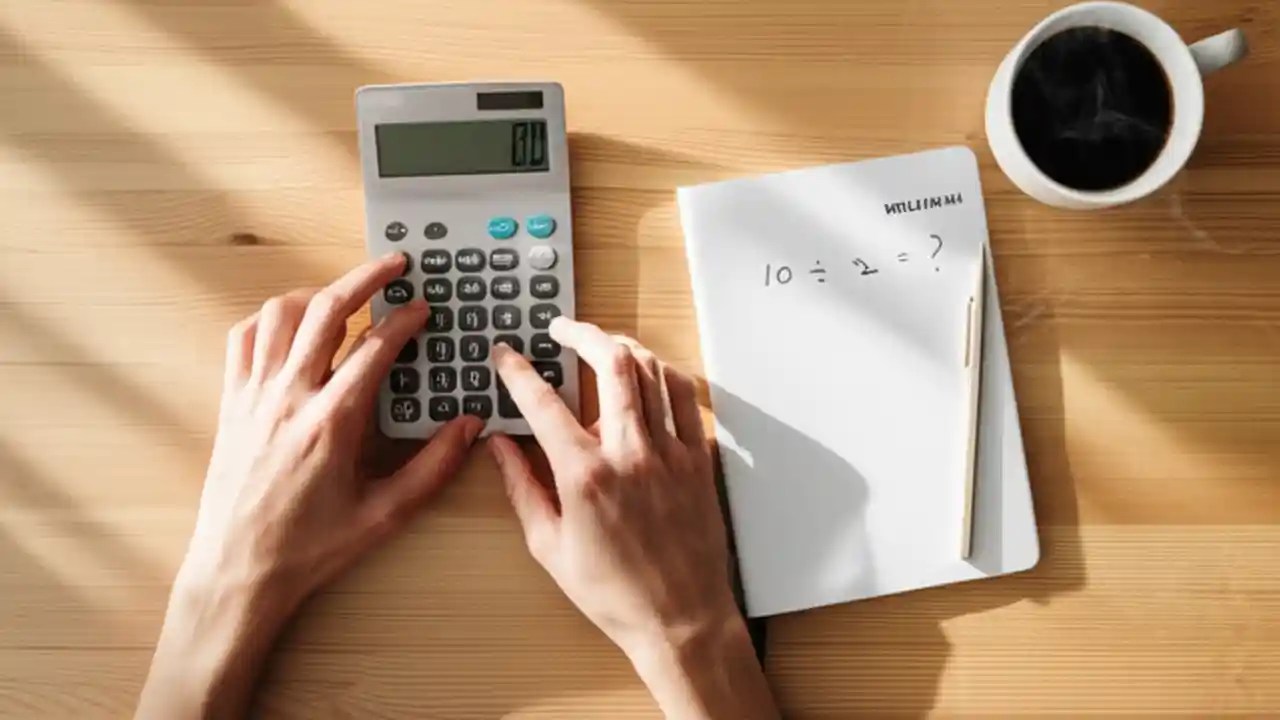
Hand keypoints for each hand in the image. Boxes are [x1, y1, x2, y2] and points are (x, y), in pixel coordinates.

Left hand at [138, 254, 482, 718]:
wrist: (239, 570)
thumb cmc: (312, 547)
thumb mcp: (385, 514)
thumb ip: (433, 467)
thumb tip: (469, 425)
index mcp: (331, 423)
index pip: (374, 348)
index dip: (404, 320)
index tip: (423, 308)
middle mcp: (288, 398)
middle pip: (325, 311)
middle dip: (364, 279)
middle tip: (392, 264)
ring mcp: (253, 396)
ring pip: (279, 315)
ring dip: (316, 293)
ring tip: (345, 293)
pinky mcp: (231, 403)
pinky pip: (242, 339)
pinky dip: (269, 318)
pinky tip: (291, 324)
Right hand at [489, 319, 777, 719]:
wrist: (680, 619)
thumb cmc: (613, 593)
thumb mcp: (549, 546)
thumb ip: (521, 487)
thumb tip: (498, 446)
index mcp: (585, 475)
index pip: (543, 402)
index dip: (518, 371)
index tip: (506, 355)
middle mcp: (630, 453)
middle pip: (611, 363)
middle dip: (581, 333)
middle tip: (562, 328)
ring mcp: (670, 453)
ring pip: (652, 371)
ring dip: (623, 346)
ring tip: (603, 343)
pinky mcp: (699, 460)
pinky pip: (686, 398)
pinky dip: (664, 374)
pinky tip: (649, 374)